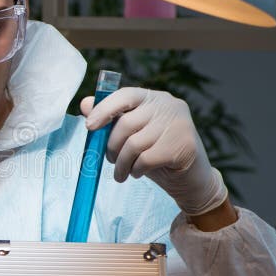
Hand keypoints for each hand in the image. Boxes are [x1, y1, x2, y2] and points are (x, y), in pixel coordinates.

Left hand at [81, 87, 227, 216]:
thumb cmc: (156, 154)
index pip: (125, 95)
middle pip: (126, 123)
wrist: (190, 179)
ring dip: (122, 163)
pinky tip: (137, 173)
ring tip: (122, 173)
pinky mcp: (184, 144)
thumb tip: (85, 104)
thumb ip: (110, 119)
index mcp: (153, 98)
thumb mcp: (131, 136)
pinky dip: (136, 170)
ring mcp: (179, 123)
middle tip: (110, 161)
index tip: (89, 126)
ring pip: (134, 144)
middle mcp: (168, 105)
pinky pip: (146, 159)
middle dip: (111, 146)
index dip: (104, 109)